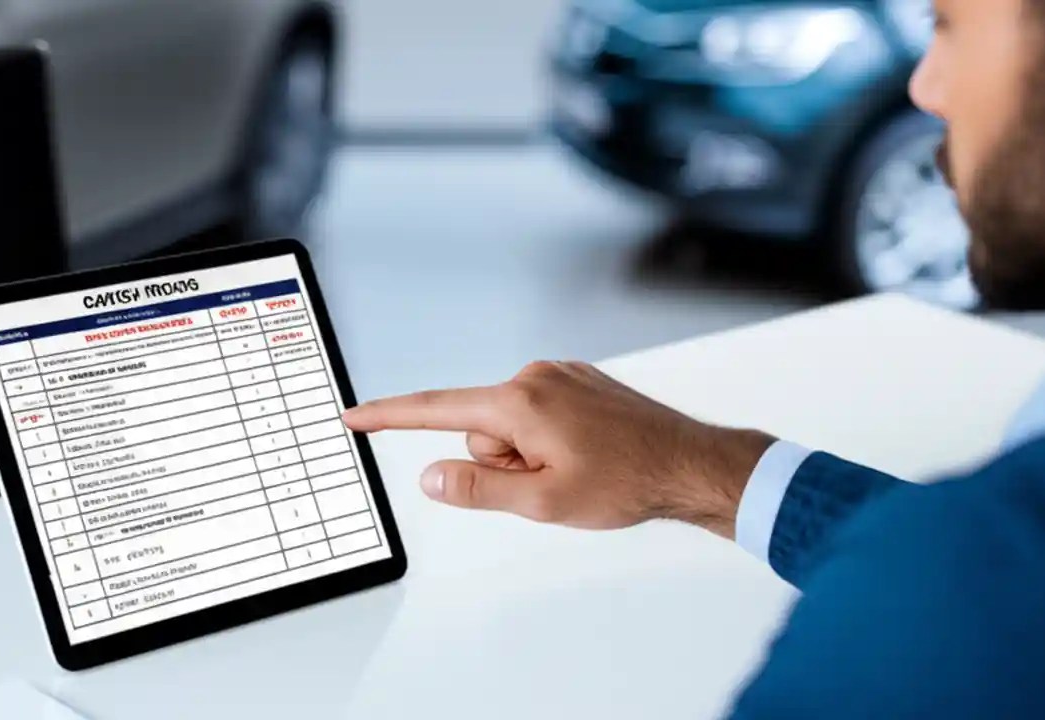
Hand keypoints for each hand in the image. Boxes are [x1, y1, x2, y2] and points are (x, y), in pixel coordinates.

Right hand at [342, 361, 773, 536]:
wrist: (690, 464)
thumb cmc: (626, 482)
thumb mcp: (543, 502)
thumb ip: (479, 488)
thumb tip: (431, 476)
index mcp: (521, 402)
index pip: (437, 409)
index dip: (389, 416)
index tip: (354, 416)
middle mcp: (536, 376)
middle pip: (481, 428)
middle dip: (503, 462)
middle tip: (552, 482)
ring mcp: (561, 375)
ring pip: (512, 425)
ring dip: (530, 454)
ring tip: (577, 469)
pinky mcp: (579, 381)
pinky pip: (540, 415)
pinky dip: (549, 440)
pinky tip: (587, 455)